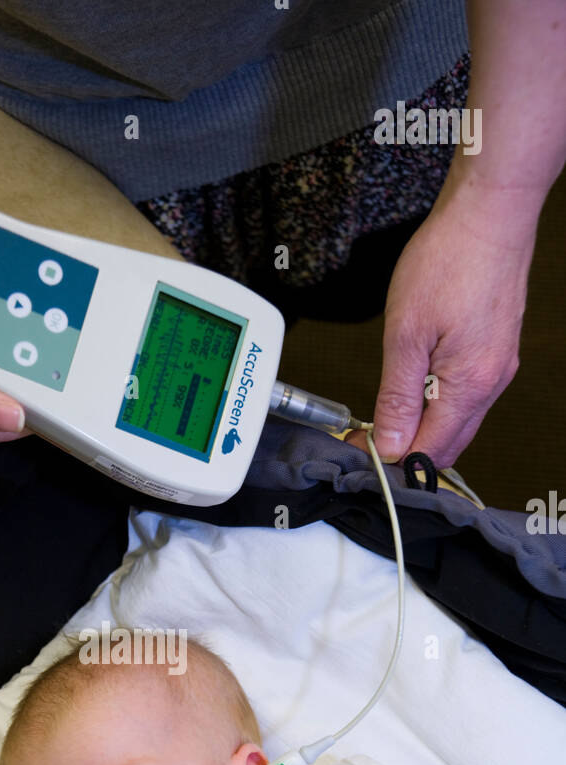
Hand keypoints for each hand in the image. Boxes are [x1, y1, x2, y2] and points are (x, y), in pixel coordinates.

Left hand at [344, 185, 536, 468]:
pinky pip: (467, 396)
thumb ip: (396, 398)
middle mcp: (491, 384)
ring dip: (422, 426)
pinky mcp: (497, 351)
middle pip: (447, 446)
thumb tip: (389, 444)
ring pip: (458, 422)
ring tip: (387, 410)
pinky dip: (439, 403)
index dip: (390, 459)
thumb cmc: (449, 260)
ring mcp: (498, 368)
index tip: (359, 446)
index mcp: (469, 387)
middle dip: (407, 450)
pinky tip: (417, 385)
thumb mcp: (405, 335)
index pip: (428, 453)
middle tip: (368, 434)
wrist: (489, 213)